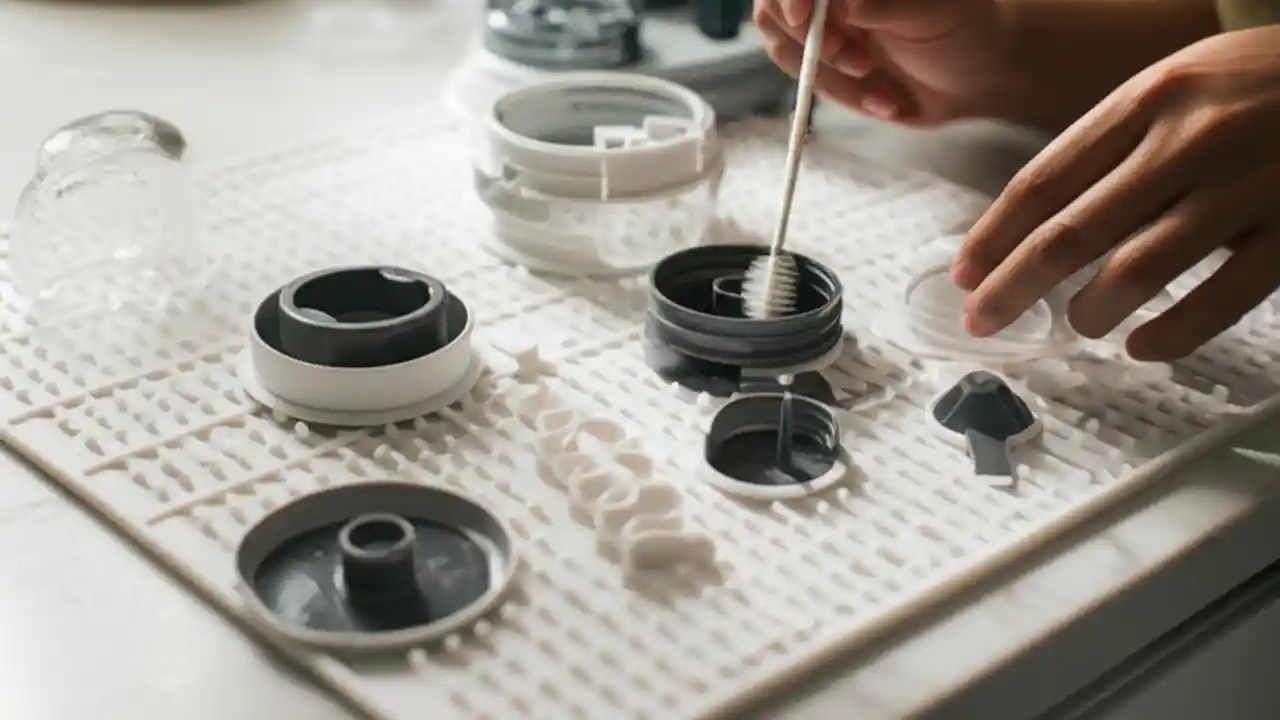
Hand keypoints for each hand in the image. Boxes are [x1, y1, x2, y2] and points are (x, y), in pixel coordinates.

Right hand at [753, 0, 1008, 123]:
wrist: (975, 78)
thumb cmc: (964, 29)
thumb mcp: (934, 10)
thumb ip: (886, 4)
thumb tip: (849, 5)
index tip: (802, 17)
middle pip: (773, 4)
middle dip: (807, 37)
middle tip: (857, 60)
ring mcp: (820, 24)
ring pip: (783, 43)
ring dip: (827, 72)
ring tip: (876, 79)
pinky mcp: (821, 63)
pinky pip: (805, 78)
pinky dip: (843, 94)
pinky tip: (886, 100)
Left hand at [954, 26, 1279, 360]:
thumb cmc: (1261, 83)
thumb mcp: (1177, 84)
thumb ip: (1113, 143)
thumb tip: (1038, 219)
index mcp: (1148, 101)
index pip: (1044, 181)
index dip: (993, 236)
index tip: (966, 273)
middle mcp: (1189, 140)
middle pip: (1070, 233)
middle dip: (1012, 286)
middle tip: (983, 317)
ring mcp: (1245, 188)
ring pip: (1136, 271)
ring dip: (1090, 311)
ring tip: (1080, 322)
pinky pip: (1218, 301)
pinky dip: (1170, 335)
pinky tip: (1143, 345)